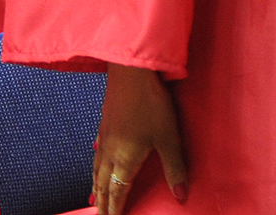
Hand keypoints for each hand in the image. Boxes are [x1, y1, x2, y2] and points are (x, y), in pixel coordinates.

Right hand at [93, 65, 187, 212]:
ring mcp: (104, 137)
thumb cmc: (152, 105)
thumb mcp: (169, 137)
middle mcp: (109, 153)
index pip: (117, 192)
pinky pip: (97, 153)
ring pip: (96, 170)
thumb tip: (180, 195)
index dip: (115, 209)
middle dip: (102, 203)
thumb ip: (175, 167)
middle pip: (103, 185)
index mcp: (124, 160)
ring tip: (95, 197)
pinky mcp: (104, 123)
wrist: (131, 74)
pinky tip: (97, 161)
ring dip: (96, 187)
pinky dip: (95, 166)